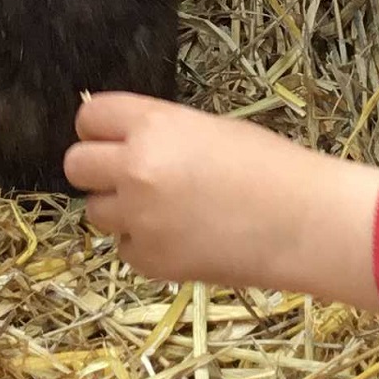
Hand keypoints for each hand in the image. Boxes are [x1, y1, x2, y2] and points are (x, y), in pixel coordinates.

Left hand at [66, 93, 378, 304]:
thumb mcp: (210, 129)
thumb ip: (161, 133)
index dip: (98, 128)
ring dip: (120, 210)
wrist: (303, 222)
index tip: (110, 137)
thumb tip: (127, 143)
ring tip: (165, 211)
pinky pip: (126, 249)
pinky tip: (183, 238)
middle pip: (75, 165)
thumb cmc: (271, 165)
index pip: (90, 116)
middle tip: (128, 177)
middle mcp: (134, 169)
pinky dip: (145, 245)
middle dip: (97, 170)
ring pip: (95, 212)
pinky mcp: (149, 262)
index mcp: (153, 126)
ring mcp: (138, 219)